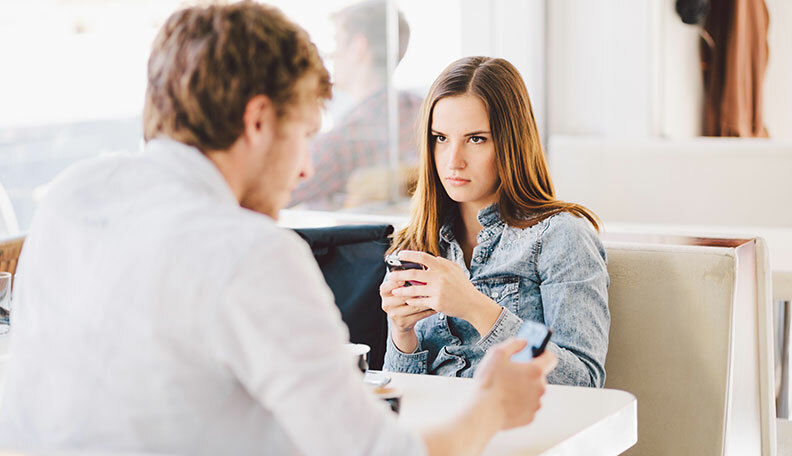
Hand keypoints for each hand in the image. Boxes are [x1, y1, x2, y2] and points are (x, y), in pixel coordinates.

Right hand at [380, 278, 435, 352]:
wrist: (401, 320)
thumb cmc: (402, 298)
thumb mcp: (398, 288)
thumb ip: (404, 278)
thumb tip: (417, 266)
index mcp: (384, 292)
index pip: (386, 286)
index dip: (394, 283)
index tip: (404, 279)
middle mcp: (387, 303)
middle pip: (402, 296)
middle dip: (417, 291)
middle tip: (429, 285)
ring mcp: (394, 314)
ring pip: (413, 306)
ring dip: (426, 300)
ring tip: (436, 294)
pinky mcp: (403, 322)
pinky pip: (419, 315)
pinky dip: (429, 310)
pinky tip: (436, 305)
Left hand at [388, 251, 502, 334]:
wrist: (472, 304)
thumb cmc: (463, 286)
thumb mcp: (455, 270)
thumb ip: (443, 263)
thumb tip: (432, 258)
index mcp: (443, 267)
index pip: (423, 257)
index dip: (410, 255)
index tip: (399, 254)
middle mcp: (439, 278)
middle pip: (414, 275)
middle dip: (400, 275)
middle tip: (391, 275)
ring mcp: (437, 291)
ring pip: (414, 290)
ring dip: (402, 290)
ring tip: (394, 290)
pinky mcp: (436, 303)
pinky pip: (419, 302)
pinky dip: (412, 301)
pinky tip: (407, 300)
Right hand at [474, 338, 556, 429]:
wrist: (483, 412)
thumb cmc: (489, 383)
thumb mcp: (497, 354)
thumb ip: (513, 344)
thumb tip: (523, 342)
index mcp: (535, 370)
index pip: (551, 358)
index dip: (544, 354)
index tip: (536, 354)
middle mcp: (540, 387)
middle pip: (539, 376)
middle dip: (527, 373)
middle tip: (512, 372)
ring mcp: (536, 403)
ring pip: (533, 392)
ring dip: (524, 389)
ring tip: (506, 389)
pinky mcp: (530, 416)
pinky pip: (528, 406)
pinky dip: (520, 403)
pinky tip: (506, 401)